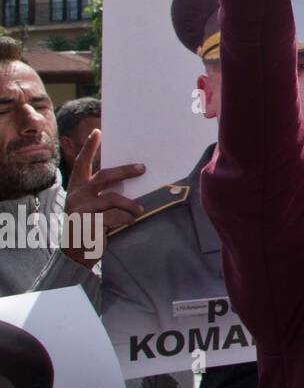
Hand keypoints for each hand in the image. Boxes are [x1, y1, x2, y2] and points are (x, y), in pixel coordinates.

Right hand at [63, 130, 145, 268]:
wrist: (76, 254)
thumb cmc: (90, 226)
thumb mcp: (92, 207)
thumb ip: (103, 193)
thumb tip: (133, 176)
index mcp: (77, 188)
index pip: (81, 164)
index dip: (89, 148)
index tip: (98, 132)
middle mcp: (76, 196)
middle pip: (104, 177)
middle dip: (125, 171)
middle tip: (143, 168)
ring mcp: (79, 210)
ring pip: (112, 198)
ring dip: (130, 204)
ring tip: (139, 210)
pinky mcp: (86, 224)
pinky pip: (113, 216)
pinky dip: (125, 218)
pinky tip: (131, 220)